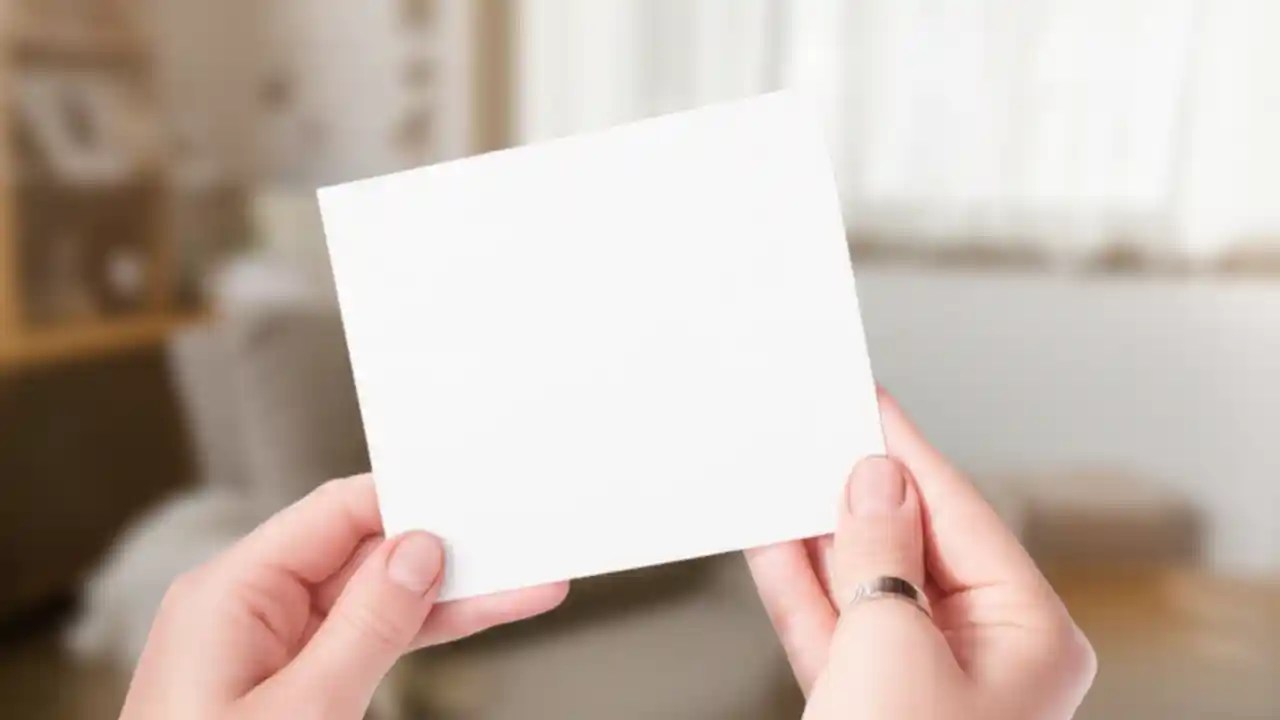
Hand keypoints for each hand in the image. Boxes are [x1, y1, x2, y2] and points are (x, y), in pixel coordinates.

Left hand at [121, 475, 568, 719]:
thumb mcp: (303, 710)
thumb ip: (366, 626)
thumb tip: (417, 553)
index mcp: (229, 592)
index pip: (335, 513)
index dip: (408, 501)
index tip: (470, 501)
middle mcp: (247, 608)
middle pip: (363, 553)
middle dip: (442, 550)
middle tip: (515, 545)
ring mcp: (269, 646)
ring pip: (375, 600)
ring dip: (446, 597)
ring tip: (520, 587)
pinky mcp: (288, 682)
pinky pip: (365, 639)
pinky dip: (419, 632)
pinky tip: (471, 618)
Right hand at [747, 390, 1095, 718]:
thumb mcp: (892, 647)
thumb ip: (881, 554)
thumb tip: (875, 483)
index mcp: (1031, 638)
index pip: (963, 516)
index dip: (908, 454)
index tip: (872, 405)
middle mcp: (987, 658)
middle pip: (915, 547)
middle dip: (858, 495)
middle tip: (819, 436)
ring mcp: (927, 684)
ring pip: (868, 588)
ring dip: (819, 538)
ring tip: (783, 480)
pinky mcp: (872, 703)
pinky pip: (835, 630)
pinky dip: (799, 588)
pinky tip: (771, 543)